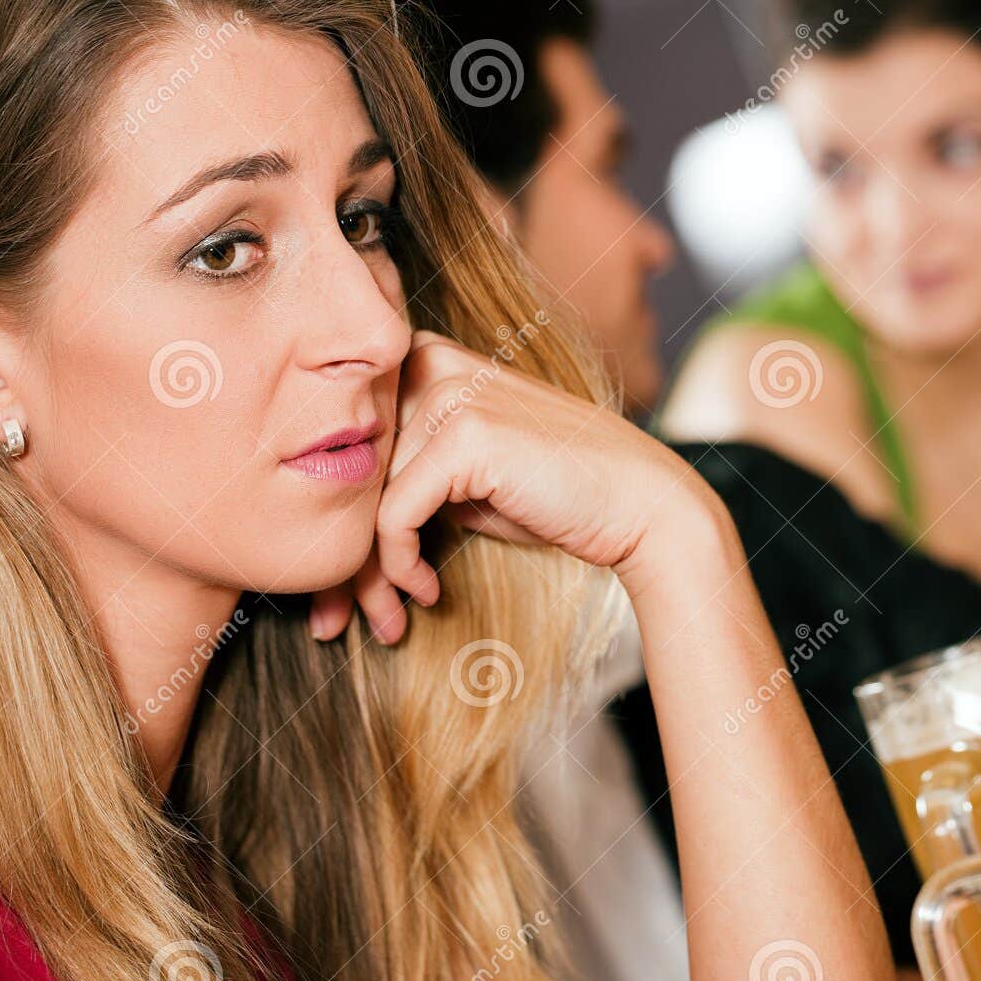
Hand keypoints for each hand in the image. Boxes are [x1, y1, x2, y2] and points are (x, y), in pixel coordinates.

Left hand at [310, 330, 712, 642]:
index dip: (338, 510)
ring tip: (388, 619)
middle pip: (351, 467)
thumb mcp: (470, 479)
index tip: (342, 582)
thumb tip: (341, 521)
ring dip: (371, 574)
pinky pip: (395, 513)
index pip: (352, 437)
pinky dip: (399, 564)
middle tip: (338, 616)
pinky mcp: (466, 436)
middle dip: (343, 551)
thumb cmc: (560, 498)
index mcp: (432, 361)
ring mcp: (453, 394)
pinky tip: (427, 591)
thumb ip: (411, 474)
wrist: (642, 506)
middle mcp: (436, 364)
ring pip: (367, 498)